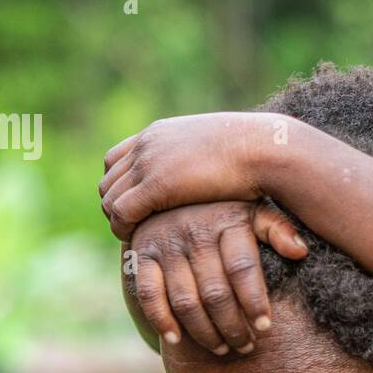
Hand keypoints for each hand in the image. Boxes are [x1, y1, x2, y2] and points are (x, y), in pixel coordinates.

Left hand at [100, 112, 291, 240]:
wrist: (264, 149)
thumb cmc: (254, 153)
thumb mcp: (217, 150)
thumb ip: (198, 159)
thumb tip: (205, 172)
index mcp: (160, 133)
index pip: (116, 159)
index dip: (121, 186)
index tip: (135, 206)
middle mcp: (147, 145)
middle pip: (108, 180)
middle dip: (115, 205)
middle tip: (133, 227)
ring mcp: (149, 163)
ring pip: (109, 197)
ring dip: (117, 219)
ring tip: (135, 236)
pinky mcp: (156, 185)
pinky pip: (121, 212)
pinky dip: (122, 228)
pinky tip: (137, 239)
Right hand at [128, 201, 307, 354]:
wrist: (170, 191)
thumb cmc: (223, 209)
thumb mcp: (253, 209)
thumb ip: (277, 228)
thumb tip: (301, 252)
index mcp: (227, 220)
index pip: (242, 268)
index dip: (254, 301)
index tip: (265, 328)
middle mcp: (194, 231)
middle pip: (215, 292)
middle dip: (233, 325)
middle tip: (246, 346)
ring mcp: (166, 244)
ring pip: (185, 300)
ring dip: (204, 331)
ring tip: (222, 348)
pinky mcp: (140, 255)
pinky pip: (148, 294)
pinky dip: (161, 320)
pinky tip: (176, 340)